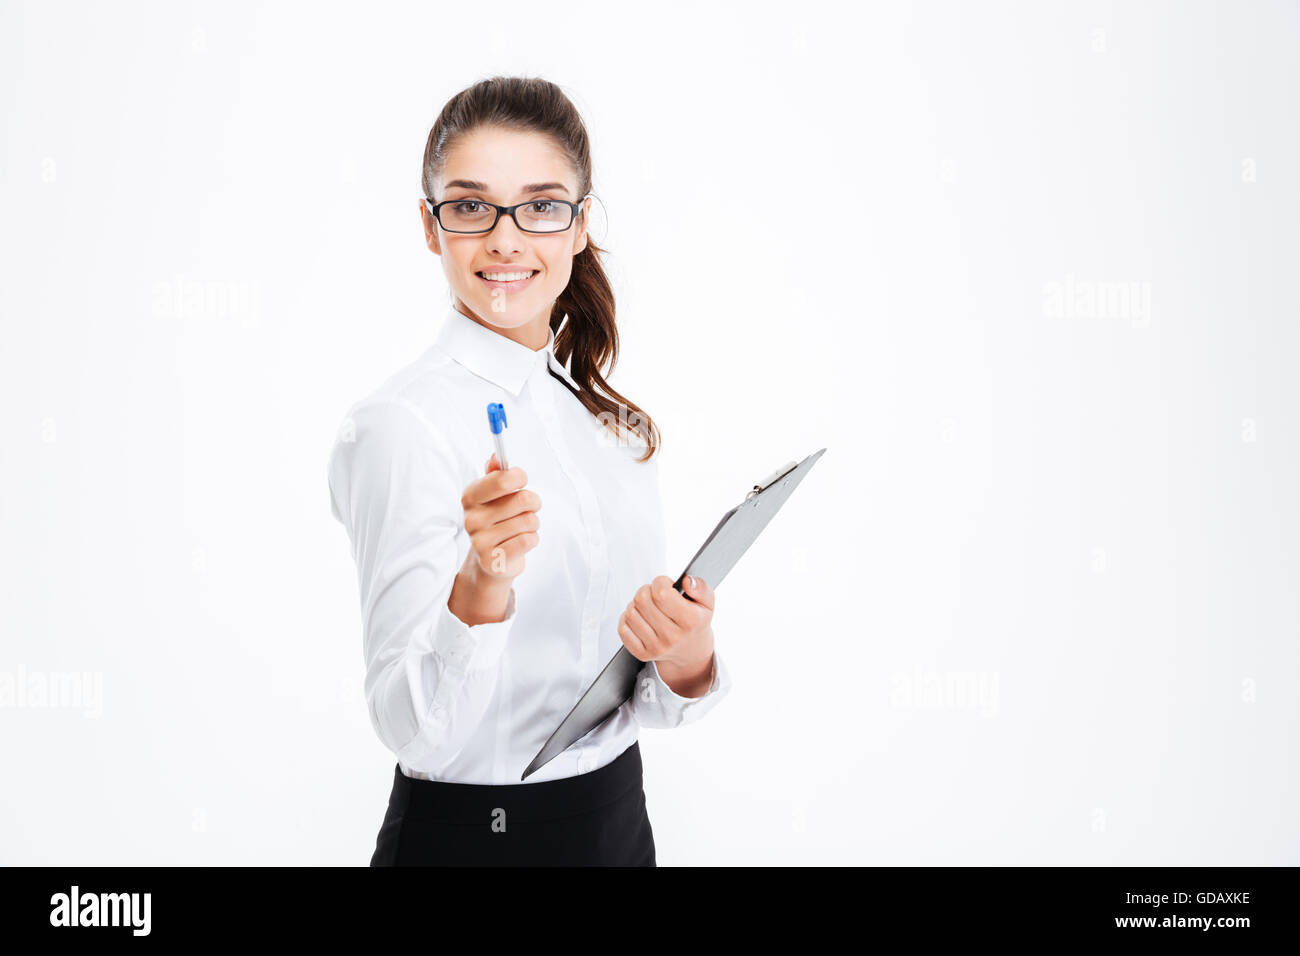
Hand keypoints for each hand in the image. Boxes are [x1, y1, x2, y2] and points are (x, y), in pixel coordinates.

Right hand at [459, 453, 541, 583]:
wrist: (491, 560)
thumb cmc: (497, 520)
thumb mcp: (493, 495)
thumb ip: (495, 474)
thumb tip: (496, 456)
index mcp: (470, 497)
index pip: (502, 479)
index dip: (519, 477)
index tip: (522, 481)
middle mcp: (472, 519)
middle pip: (523, 500)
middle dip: (534, 502)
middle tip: (530, 507)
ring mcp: (480, 541)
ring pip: (529, 521)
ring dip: (534, 523)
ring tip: (524, 527)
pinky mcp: (492, 560)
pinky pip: (529, 540)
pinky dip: (532, 539)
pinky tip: (521, 542)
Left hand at [618, 574, 715, 678]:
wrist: (691, 652)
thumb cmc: (695, 622)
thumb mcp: (707, 603)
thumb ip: (701, 587)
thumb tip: (686, 582)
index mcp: (690, 621)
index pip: (661, 593)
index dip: (659, 582)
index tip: (665, 584)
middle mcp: (673, 636)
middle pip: (642, 600)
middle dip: (646, 590)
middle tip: (654, 594)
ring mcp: (656, 647)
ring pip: (631, 613)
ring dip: (636, 604)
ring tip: (648, 606)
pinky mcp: (642, 654)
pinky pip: (623, 629)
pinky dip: (627, 619)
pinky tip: (640, 618)